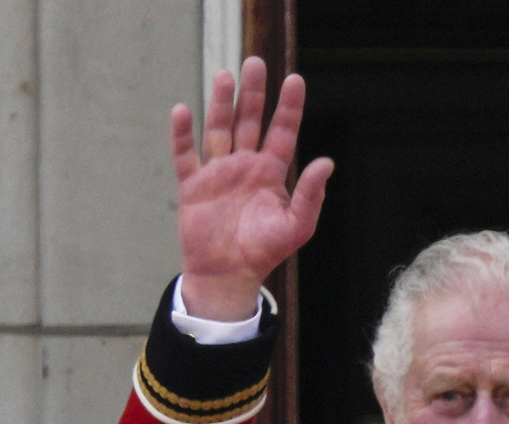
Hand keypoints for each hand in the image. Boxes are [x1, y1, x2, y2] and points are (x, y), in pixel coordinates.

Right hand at [170, 56, 333, 320]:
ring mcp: (218, 172)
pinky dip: (182, 133)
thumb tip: (326, 162)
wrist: (229, 275)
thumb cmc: (265, 252)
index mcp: (271, 173)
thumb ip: (310, 195)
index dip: (289, 107)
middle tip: (255, 63)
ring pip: (219, 130)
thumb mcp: (296, 226)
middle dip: (253, 94)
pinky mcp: (193, 185)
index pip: (283, 132)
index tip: (294, 80)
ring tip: (225, 76)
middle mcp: (245, 166)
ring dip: (221, 104)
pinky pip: (185, 154)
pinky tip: (183, 110)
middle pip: (249, 121)